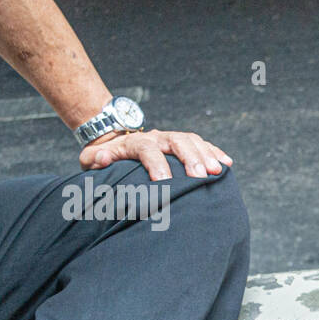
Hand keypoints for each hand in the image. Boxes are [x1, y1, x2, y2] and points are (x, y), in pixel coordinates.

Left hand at [80, 129, 232, 180]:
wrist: (116, 142)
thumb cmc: (105, 158)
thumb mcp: (91, 159)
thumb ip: (94, 159)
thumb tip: (103, 158)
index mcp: (134, 142)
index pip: (147, 149)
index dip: (156, 164)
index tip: (165, 182)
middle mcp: (155, 137)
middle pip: (176, 141)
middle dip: (190, 158)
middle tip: (201, 176)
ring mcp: (170, 139)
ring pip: (191, 140)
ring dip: (206, 155)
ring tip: (218, 171)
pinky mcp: (183, 143)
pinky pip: (202, 143)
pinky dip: (214, 152)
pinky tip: (227, 163)